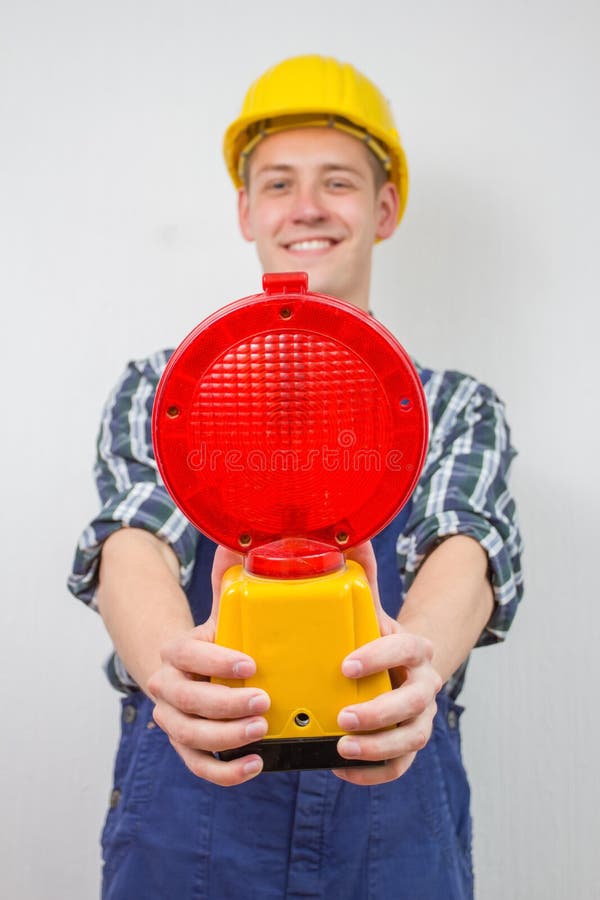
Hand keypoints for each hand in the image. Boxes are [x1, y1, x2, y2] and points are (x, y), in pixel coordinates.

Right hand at [147, 546, 270, 786]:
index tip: (252, 664)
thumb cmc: (217, 636)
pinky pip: (198, 765)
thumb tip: (243, 538)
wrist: (190, 669)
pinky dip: (224, 771)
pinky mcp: (186, 746)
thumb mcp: (222, 608)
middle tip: (264, 704)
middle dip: (225, 705)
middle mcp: (168, 686)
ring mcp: (173, 719)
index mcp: (177, 649)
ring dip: (224, 738)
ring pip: (188, 736)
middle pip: (187, 701)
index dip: (217, 661)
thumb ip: (231, 577)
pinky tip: (256, 765)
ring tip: (261, 734)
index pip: (189, 654)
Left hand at [332, 542, 442, 785]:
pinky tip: (341, 767)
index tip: (345, 664)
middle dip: (380, 712)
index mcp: (415, 646)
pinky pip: (400, 765)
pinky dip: (374, 771)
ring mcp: (420, 716)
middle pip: (415, 703)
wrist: (399, 666)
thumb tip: (345, 533)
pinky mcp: (408, 744)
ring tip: (341, 748)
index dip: (380, 658)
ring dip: (379, 746)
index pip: (407, 648)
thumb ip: (359, 574)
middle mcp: (424, 683)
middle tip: (342, 717)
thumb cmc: (373, 633)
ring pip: (413, 738)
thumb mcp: (368, 605)